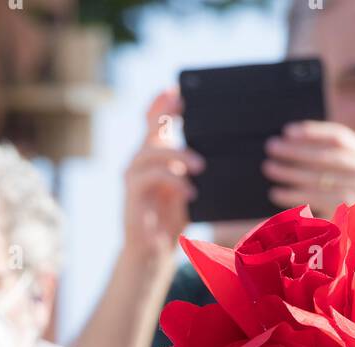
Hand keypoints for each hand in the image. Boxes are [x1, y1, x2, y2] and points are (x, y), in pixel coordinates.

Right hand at [122, 88, 203, 260]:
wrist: (153, 249)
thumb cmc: (173, 218)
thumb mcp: (189, 187)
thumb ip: (195, 168)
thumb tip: (223, 150)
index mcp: (154, 154)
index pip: (154, 120)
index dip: (162, 102)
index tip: (178, 90)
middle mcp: (140, 160)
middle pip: (149, 126)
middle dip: (165, 112)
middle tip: (184, 106)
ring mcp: (133, 175)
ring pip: (150, 151)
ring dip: (177, 154)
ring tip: (200, 165)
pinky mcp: (131, 193)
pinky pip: (151, 177)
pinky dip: (173, 180)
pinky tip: (190, 191)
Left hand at [262, 120, 354, 219]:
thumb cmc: (345, 201)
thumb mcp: (341, 175)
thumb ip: (325, 156)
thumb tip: (288, 138)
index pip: (338, 136)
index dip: (312, 132)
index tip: (286, 131)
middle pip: (327, 155)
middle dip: (296, 150)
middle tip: (271, 146)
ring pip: (319, 178)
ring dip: (290, 172)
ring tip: (268, 167)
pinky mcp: (348, 213)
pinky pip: (316, 199)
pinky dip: (293, 195)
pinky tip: (275, 193)